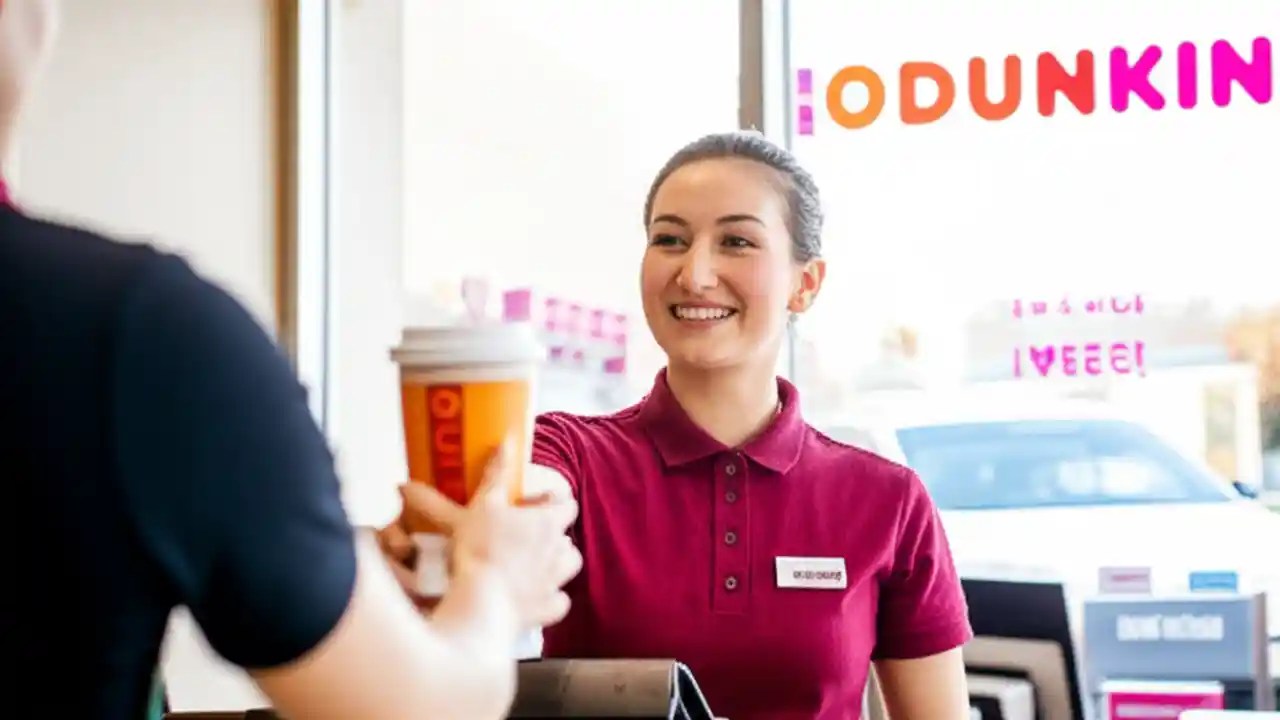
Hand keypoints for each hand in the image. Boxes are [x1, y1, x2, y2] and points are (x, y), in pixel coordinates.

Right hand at [377, 440, 581, 628]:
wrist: (480, 603)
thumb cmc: (481, 548)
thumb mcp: (483, 502)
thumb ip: (497, 471)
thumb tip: (508, 438)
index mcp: (548, 522)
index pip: (568, 505)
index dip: (553, 503)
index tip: (533, 505)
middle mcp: (560, 551)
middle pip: (568, 538)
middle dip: (552, 536)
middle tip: (523, 537)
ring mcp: (556, 583)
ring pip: (569, 568)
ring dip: (556, 565)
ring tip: (531, 565)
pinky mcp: (547, 611)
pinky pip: (558, 603)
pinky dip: (549, 599)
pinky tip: (532, 597)